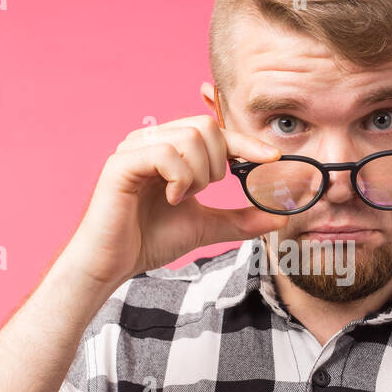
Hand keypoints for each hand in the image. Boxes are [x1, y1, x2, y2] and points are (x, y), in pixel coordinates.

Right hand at [71, 113, 289, 288]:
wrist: (112, 264)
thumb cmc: (149, 241)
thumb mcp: (204, 227)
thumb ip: (239, 219)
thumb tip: (279, 217)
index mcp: (170, 149)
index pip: (215, 131)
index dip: (246, 141)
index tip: (273, 157)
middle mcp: (151, 140)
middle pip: (206, 127)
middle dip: (217, 164)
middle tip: (202, 193)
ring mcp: (134, 148)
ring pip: (190, 136)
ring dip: (198, 174)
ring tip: (181, 198)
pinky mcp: (121, 162)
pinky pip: (164, 152)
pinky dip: (178, 178)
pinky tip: (169, 199)